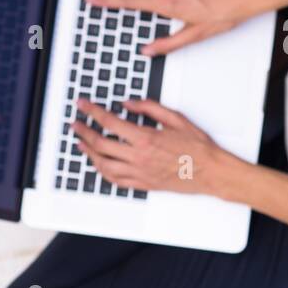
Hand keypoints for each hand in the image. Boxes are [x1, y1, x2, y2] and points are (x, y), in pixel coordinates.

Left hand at [69, 97, 238, 196]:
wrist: (211, 171)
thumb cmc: (198, 148)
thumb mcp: (176, 118)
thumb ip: (149, 108)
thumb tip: (128, 103)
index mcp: (146, 138)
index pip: (109, 122)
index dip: (92, 112)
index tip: (84, 105)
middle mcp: (138, 157)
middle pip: (100, 144)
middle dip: (83, 131)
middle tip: (76, 124)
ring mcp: (139, 173)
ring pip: (103, 164)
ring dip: (88, 153)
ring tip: (81, 144)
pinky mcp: (143, 184)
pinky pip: (115, 180)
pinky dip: (102, 171)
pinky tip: (98, 164)